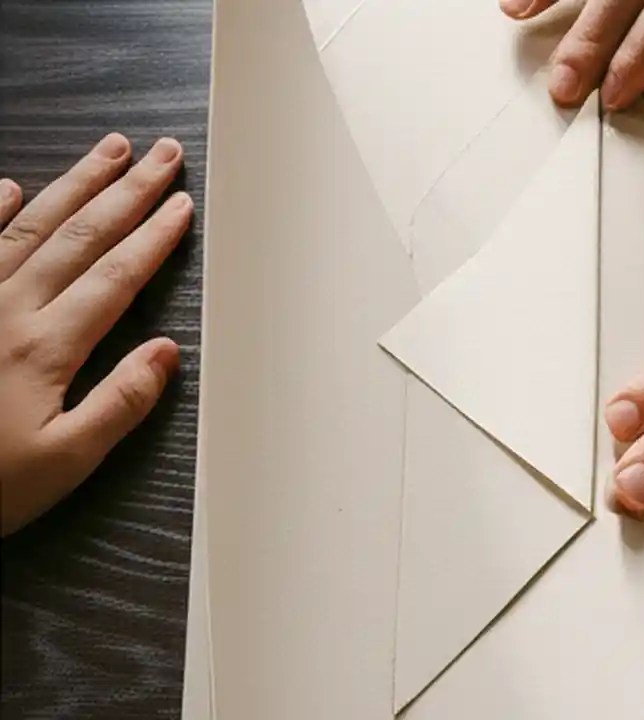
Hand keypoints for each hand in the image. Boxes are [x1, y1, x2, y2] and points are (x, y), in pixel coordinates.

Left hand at [0, 134, 190, 536]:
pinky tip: (10, 186)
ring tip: (111, 150)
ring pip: (30, 227)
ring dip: (75, 185)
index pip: (115, 278)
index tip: (183, 205)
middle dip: (127, 191)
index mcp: (45, 348)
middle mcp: (7, 310)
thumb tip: (166, 351)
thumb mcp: (64, 461)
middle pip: (79, 236)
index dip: (154, 238)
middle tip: (164, 154)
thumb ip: (119, 403)